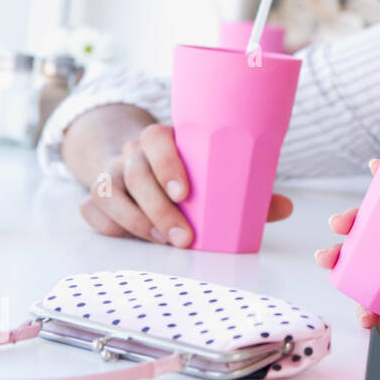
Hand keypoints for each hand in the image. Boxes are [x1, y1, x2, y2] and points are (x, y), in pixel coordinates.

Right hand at [79, 122, 292, 246]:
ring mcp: (108, 174)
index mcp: (161, 138)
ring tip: (164, 241)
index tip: (185, 193)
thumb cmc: (187, 174)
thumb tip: (286, 208)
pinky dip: (111, 226)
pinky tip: (134, 238)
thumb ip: (247, 191)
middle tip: (184, 237)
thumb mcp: (214, 175)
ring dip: (136, 221)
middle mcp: (130, 153)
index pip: (156, 140)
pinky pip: (93, 212)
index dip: (167, 164)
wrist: (139, 166)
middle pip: (135, 174)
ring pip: (109, 194)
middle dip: (159, 208)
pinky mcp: (95, 198)